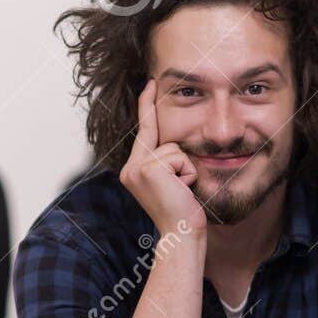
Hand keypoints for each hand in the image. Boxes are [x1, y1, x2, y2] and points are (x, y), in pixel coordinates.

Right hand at [119, 79, 206, 238]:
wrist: (181, 234)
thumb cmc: (183, 212)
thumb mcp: (173, 182)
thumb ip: (168, 162)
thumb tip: (179, 143)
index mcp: (134, 171)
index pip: (144, 132)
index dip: (147, 106)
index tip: (150, 83)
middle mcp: (130, 168)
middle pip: (158, 135)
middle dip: (172, 146)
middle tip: (169, 141)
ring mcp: (137, 168)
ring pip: (173, 147)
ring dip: (185, 167)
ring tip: (181, 190)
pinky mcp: (148, 169)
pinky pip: (178, 156)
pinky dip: (187, 172)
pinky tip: (182, 190)